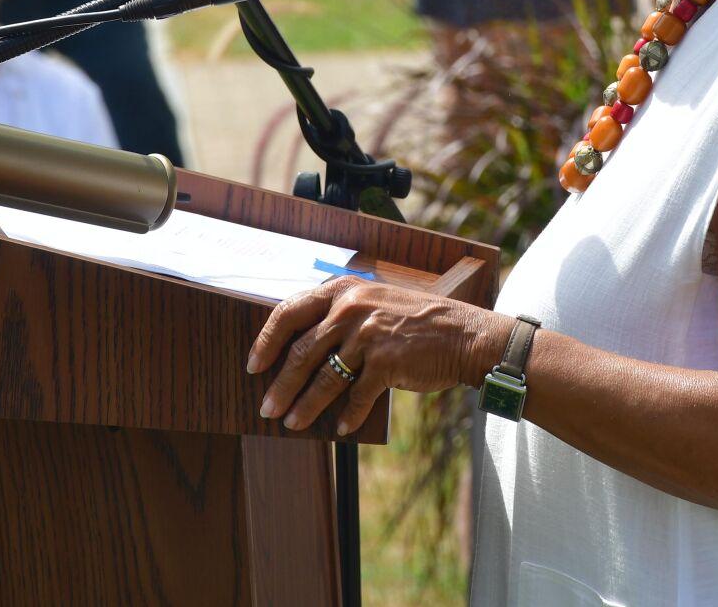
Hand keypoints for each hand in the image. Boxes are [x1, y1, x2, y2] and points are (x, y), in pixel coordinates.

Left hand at [246, 277, 508, 435]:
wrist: (463, 334)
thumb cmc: (416, 320)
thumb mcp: (375, 301)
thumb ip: (341, 316)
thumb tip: (302, 352)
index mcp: (343, 290)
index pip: (288, 312)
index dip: (266, 341)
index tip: (254, 364)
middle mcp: (351, 308)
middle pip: (301, 352)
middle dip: (280, 384)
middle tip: (266, 407)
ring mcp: (368, 335)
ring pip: (323, 378)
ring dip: (305, 406)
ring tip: (292, 423)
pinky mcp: (386, 362)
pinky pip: (356, 396)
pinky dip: (347, 416)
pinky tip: (341, 429)